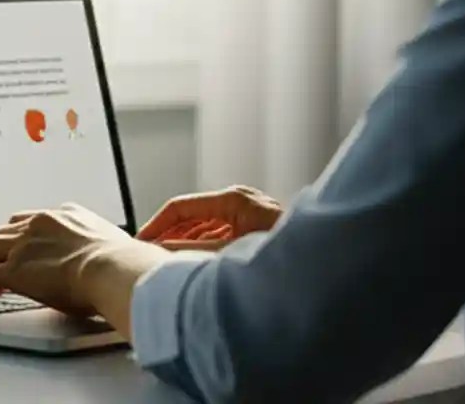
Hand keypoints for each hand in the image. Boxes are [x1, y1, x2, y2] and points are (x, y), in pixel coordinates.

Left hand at [0, 203, 169, 336]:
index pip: (34, 219)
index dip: (23, 235)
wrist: (114, 269)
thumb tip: (114, 258)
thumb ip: (101, 246)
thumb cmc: (123, 262)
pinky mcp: (15, 269)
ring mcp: (25, 245)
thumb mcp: (112, 242)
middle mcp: (41, 223)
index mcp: (66, 214)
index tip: (22, 246)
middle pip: (4, 229)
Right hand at [137, 185, 281, 250]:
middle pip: (192, 215)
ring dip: (186, 243)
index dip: (157, 224)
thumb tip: (162, 250)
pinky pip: (219, 235)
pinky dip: (203, 247)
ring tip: (166, 260)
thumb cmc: (284, 254)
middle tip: (148, 253)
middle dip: (169, 234)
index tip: (142, 240)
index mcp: (233, 199)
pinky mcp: (255, 229)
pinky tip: (192, 262)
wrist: (322, 265)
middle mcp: (241, 202)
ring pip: (205, 227)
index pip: (181, 206)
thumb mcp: (227, 252)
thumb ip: (190, 250)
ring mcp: (249, 214)